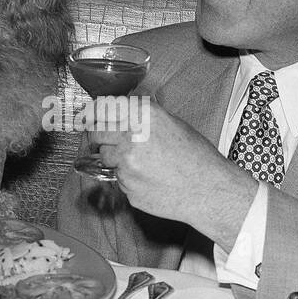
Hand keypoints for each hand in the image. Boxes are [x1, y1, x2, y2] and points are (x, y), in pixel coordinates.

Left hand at [88, 99, 257, 246]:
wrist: (209, 190)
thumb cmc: (197, 157)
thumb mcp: (172, 123)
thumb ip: (143, 117)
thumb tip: (120, 113)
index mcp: (143, 115)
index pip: (102, 108)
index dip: (92, 113)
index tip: (88, 117)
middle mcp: (130, 136)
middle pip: (95, 132)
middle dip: (98, 136)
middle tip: (105, 139)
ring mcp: (126, 164)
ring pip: (105, 158)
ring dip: (115, 159)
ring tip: (142, 162)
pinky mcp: (127, 187)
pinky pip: (119, 180)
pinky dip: (129, 179)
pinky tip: (150, 179)